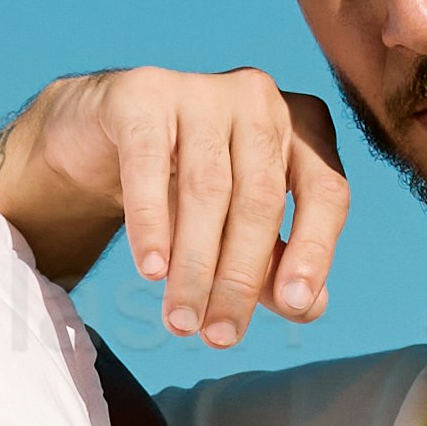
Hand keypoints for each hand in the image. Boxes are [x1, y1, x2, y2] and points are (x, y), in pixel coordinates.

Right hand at [0, 70, 347, 349]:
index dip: (314, 250)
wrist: (99, 145)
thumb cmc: (183, 191)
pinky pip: (150, 164)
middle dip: (240, 277)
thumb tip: (311, 305)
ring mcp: (202, 88)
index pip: (326, 192)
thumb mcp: (236, 232)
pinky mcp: (143, 93)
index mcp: (303, 126)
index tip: (294, 306)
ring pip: (207, 188)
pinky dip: (151, 222)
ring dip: (194, 265)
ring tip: (180, 321)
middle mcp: (260, 98)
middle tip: (219, 337)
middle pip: (262, 197)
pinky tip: (151, 269)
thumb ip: (278, 267)